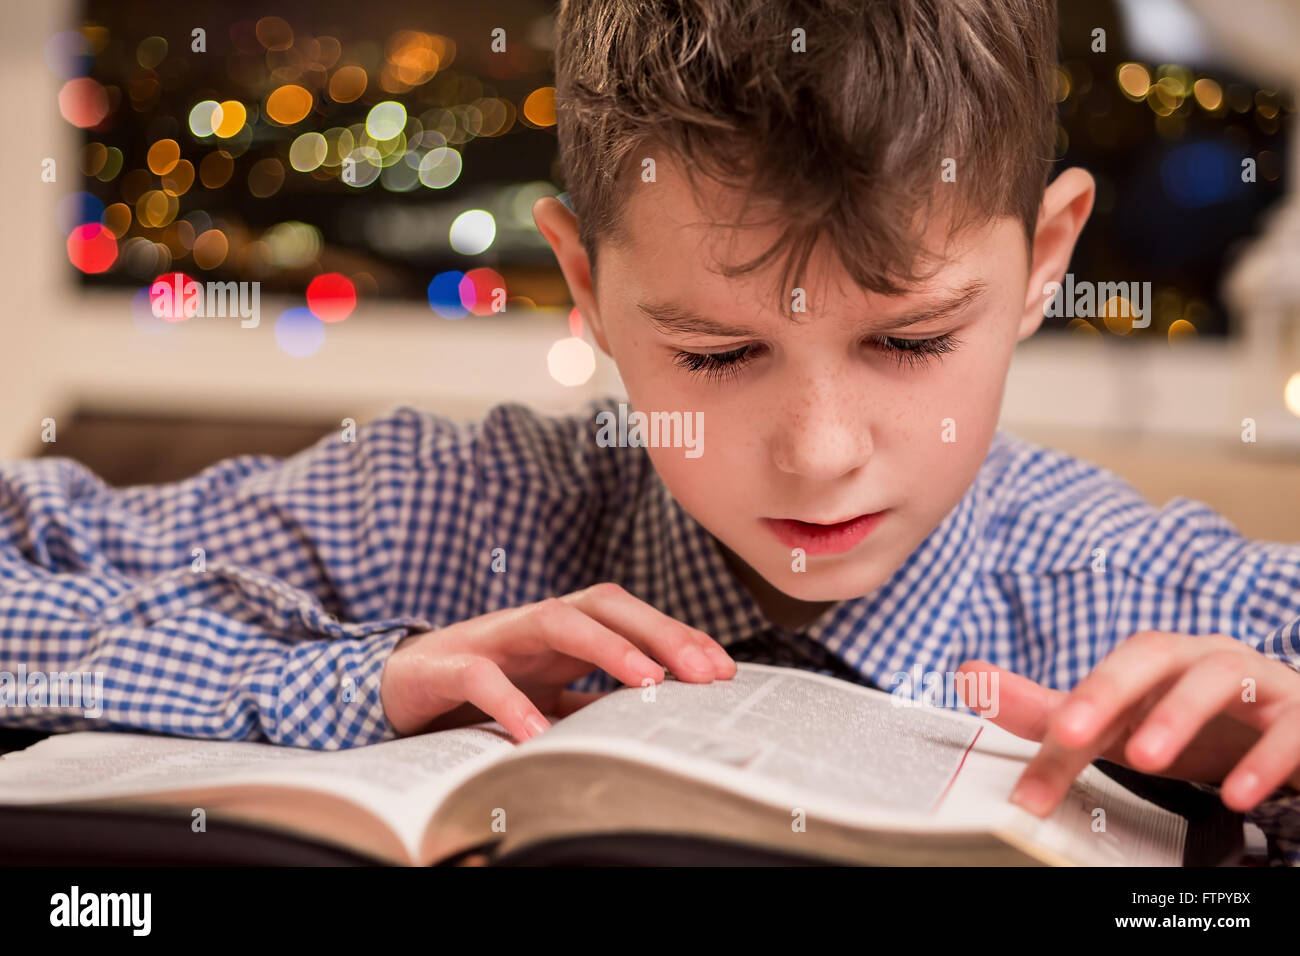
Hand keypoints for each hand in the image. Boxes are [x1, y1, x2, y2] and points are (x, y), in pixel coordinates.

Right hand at [379, 583, 735, 741]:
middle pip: (604, 604)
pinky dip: (510, 702)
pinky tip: (537, 734)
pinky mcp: (445, 665)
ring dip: (606, 646)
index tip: (725, 670)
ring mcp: (491, 638)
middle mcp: (533, 624)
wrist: (394, 688)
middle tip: (706, 672)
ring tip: (647, 681)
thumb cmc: (480, 688)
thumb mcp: (546, 698)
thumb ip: (590, 704)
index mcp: (563, 631)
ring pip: (554, 620)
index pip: (630, 617)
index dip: (677, 636)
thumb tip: (655, 720)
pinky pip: (482, 676)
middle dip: (660, 632)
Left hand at [957, 632, 1299, 816]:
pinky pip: (1289, 728)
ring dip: (1179, 716)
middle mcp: (1202, 659)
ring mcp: (1257, 682)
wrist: (1294, 730)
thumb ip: (1050, 712)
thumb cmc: (1199, 722)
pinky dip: (1264, 759)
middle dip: (1109, 688)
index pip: (1105, 675)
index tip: (1040, 743)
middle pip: (1153, 653)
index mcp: (1157, 661)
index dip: (1070, 706)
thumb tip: (970, 679)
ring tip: (1147, 758)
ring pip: (1219, 680)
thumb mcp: (1123, 723)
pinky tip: (1238, 793)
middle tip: (1073, 732)